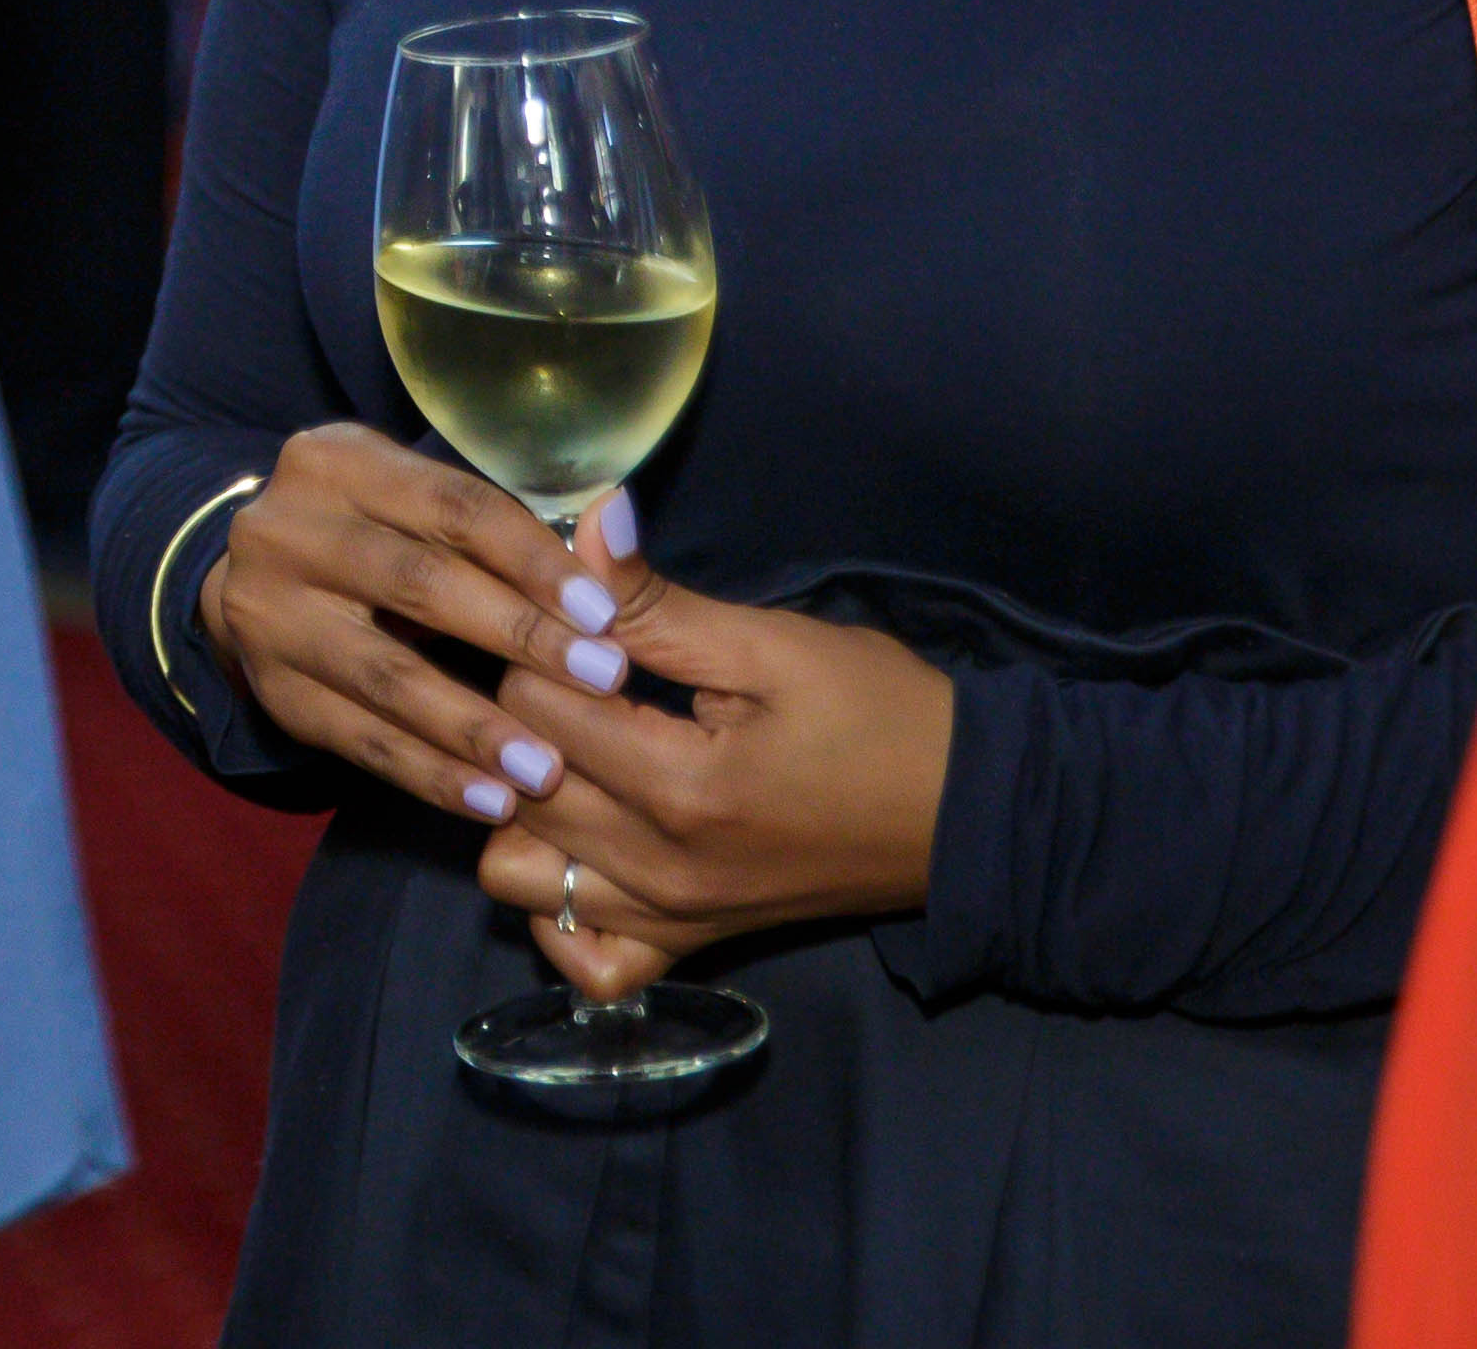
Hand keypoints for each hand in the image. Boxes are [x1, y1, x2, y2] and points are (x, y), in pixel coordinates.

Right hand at [191, 423, 587, 828]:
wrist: (258, 579)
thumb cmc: (380, 531)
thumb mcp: (421, 501)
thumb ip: (510, 523)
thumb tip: (617, 526)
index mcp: (338, 463)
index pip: (451, 506)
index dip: (532, 558)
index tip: (605, 612)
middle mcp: (287, 531)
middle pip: (418, 584)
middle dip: (518, 636)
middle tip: (602, 680)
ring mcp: (268, 616)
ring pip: (386, 676)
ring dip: (474, 727)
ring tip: (548, 768)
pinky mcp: (273, 693)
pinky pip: (360, 743)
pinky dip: (431, 776)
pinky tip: (490, 801)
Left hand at [474, 532, 956, 1003]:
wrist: (964, 814)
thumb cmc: (876, 716)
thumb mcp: (770, 645)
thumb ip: (656, 602)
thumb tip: (586, 518)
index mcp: (676, 788)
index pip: (532, 704)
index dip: (541, 644)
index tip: (583, 621)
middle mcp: (655, 872)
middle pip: (512, 781)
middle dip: (521, 714)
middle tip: (570, 673)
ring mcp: (666, 921)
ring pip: (516, 876)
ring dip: (520, 811)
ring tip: (568, 754)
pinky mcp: (685, 948)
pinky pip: (580, 956)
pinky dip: (560, 909)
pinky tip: (583, 843)